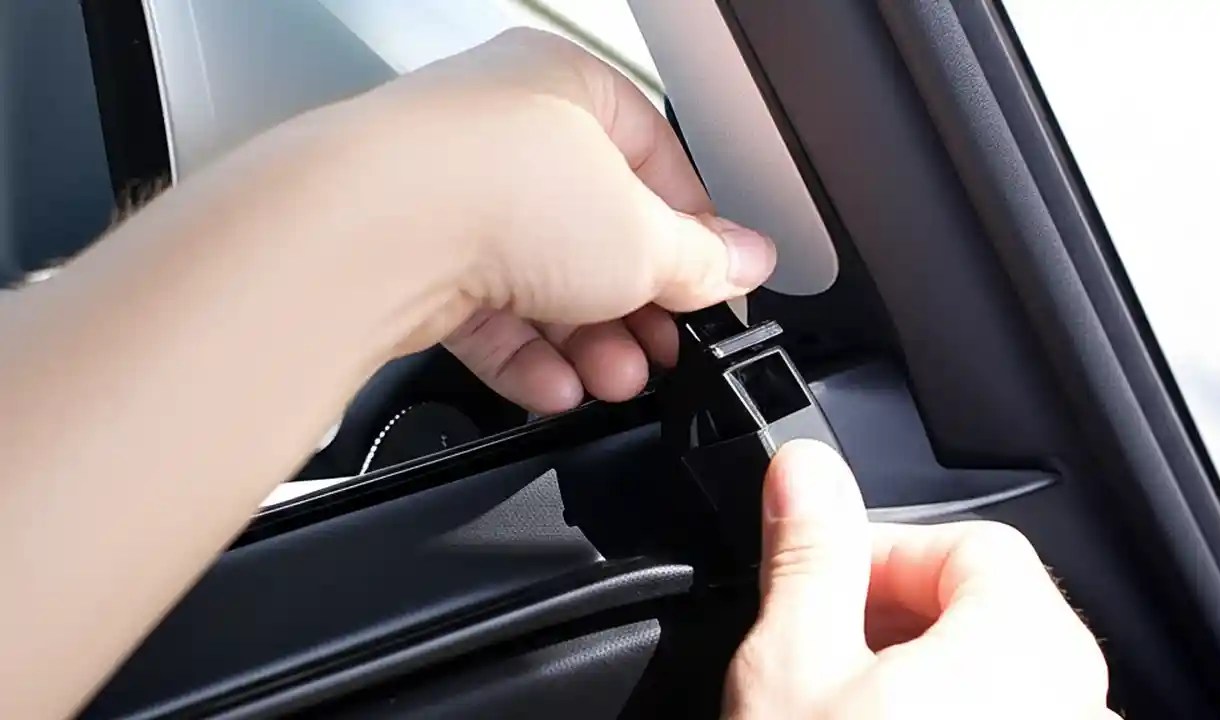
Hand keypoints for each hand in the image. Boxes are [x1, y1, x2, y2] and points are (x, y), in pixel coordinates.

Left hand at [340, 29, 775, 412]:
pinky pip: (480, 309)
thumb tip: (744, 263)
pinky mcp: (409, 256)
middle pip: (592, 230)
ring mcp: (448, 193)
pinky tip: (554, 388)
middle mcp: (502, 131)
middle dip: (635, 306)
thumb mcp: (642, 236)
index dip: (693, 235)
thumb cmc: (495, 188)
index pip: (654, 163)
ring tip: (615, 380)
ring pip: (536, 277)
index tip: (714, 290)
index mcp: (568, 89)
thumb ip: (700, 259)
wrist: (369, 232)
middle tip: (665, 351)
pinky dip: (521, 353)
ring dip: (585, 341)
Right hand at [724, 440, 1118, 718]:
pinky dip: (945, 715)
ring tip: (839, 704)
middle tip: (818, 644)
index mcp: (1028, 650)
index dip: (877, 549)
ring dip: (916, 672)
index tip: (821, 573)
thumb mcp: (791, 665)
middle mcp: (1080, 705)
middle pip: (988, 610)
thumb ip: (807, 556)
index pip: (973, 542)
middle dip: (893, 612)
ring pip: (996, 678)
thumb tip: (805, 469)